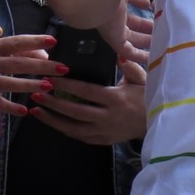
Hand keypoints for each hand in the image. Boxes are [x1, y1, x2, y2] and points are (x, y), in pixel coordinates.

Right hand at [0, 32, 59, 118]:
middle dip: (40, 66)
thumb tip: (46, 54)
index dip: (34, 41)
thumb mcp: (3, 51)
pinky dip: (10, 107)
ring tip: (48, 87)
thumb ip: (25, 51)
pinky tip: (25, 111)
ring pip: (7, 82)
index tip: (53, 41)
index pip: (16, 42)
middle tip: (62, 69)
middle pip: (17, 63)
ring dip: (28, 85)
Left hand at [30, 58, 147, 145]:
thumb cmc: (148, 98)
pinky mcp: (105, 140)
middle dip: (54, 103)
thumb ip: (130, 67)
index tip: (49, 79)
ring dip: (54, 120)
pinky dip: (66, 130)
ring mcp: (106, 131)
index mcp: (116, 100)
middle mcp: (108, 117)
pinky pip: (82, 137)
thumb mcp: (143, 80)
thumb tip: (119, 53)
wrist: (158, 123)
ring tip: (37, 110)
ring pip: (75, 128)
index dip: (66, 86)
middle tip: (36, 93)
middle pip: (75, 111)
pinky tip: (53, 123)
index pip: (85, 92)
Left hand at [100, 0, 158, 55]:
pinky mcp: (113, 37)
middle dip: (147, 24)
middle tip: (163, 29)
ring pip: (131, 35)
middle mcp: (114, 7)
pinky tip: (153, 59)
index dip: (143, 2)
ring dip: (146, 40)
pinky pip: (127, 51)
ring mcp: (113, 23)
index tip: (154, 6)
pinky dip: (140, 56)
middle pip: (132, 19)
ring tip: (164, 45)